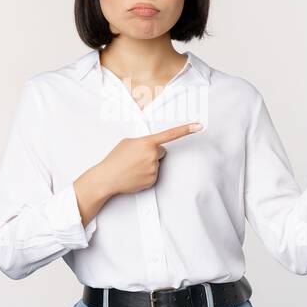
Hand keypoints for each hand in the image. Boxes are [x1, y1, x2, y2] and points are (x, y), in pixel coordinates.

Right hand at [74, 123, 202, 223]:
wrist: (107, 177)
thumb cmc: (115, 159)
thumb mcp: (128, 143)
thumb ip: (142, 141)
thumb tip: (151, 146)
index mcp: (147, 142)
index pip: (170, 134)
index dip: (186, 129)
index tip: (199, 126)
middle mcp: (153, 155)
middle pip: (161, 151)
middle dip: (152, 154)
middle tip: (136, 158)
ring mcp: (154, 169)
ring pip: (157, 164)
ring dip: (147, 165)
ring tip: (132, 167)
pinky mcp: (152, 180)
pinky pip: (154, 174)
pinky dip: (146, 175)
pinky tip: (135, 175)